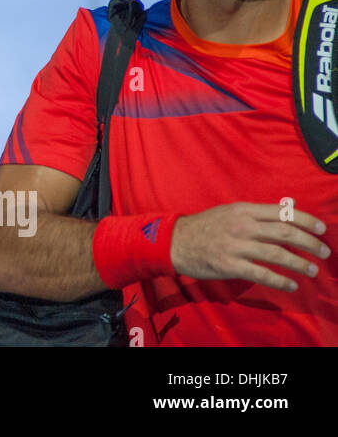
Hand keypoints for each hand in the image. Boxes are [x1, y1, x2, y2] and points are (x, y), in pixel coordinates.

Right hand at [170, 203, 329, 290]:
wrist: (174, 241)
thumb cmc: (204, 226)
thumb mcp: (229, 212)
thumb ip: (257, 213)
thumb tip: (287, 211)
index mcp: (243, 210)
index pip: (282, 213)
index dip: (306, 220)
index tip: (322, 229)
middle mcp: (242, 226)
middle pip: (285, 233)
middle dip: (309, 243)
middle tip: (324, 251)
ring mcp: (235, 246)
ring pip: (276, 254)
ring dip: (299, 264)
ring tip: (312, 271)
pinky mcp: (229, 265)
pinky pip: (261, 274)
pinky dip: (280, 281)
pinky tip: (291, 285)